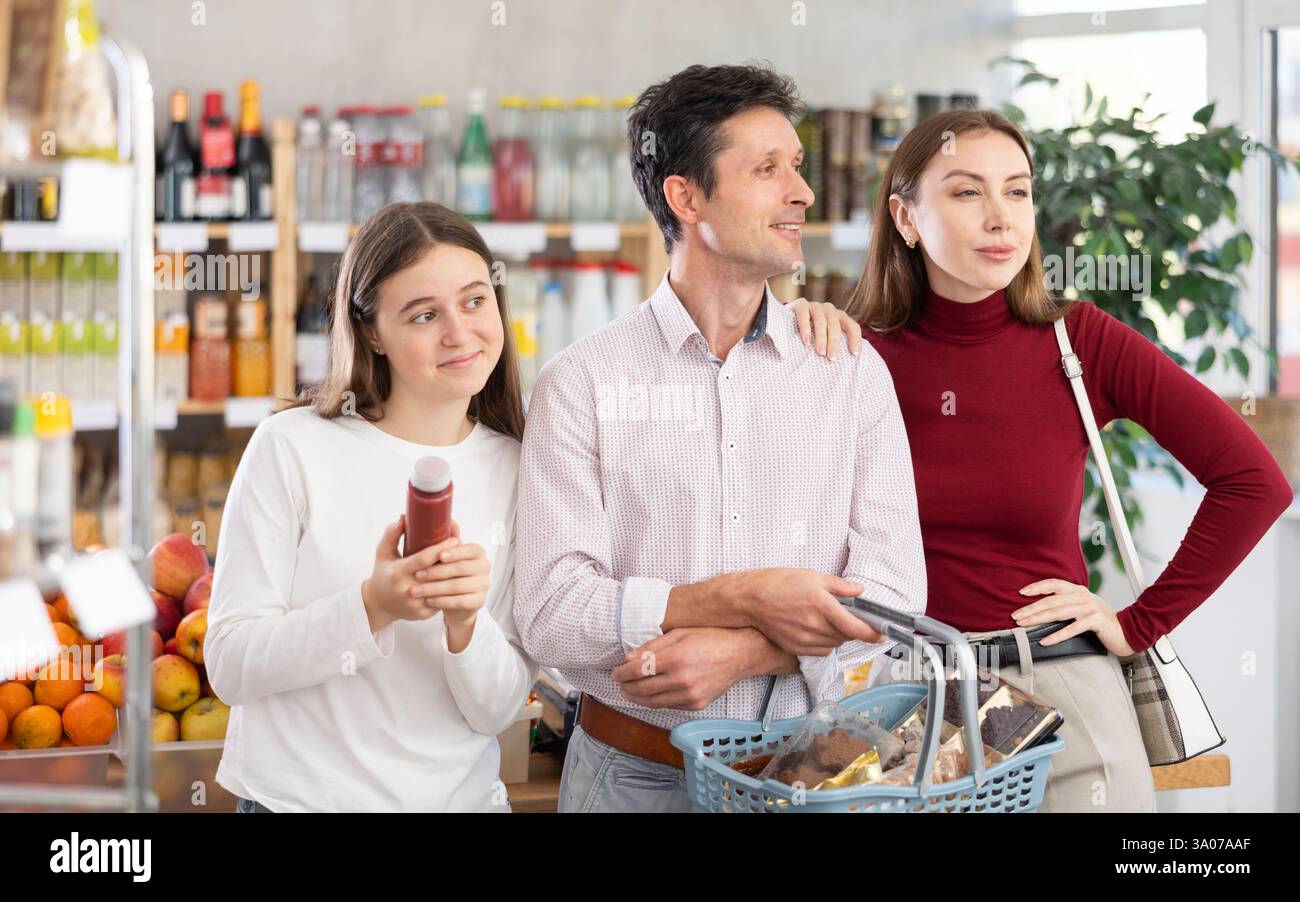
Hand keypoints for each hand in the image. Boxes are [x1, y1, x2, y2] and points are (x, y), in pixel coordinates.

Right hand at [361, 515, 460, 632]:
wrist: (378, 605)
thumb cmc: (383, 574)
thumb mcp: (383, 553)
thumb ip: (391, 534)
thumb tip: (404, 517)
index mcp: (397, 572)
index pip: (423, 559)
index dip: (440, 548)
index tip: (455, 538)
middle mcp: (406, 589)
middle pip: (437, 573)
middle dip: (452, 560)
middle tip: (464, 548)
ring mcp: (416, 604)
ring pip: (443, 588)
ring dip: (455, 575)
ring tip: (465, 562)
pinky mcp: (423, 614)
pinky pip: (443, 599)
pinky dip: (451, 589)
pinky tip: (459, 579)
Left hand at [411, 523, 490, 652]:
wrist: (457, 599)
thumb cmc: (448, 572)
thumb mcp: (448, 554)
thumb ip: (448, 537)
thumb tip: (448, 519)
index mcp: (478, 551)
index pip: (469, 549)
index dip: (455, 552)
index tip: (438, 556)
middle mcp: (485, 566)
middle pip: (460, 568)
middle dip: (436, 572)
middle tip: (417, 575)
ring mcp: (484, 585)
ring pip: (457, 586)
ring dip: (435, 588)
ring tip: (417, 590)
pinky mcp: (479, 601)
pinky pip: (460, 602)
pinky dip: (442, 602)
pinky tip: (429, 601)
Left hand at [611, 627, 795, 709]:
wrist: (741, 653)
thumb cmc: (710, 637)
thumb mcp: (679, 633)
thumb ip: (652, 646)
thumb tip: (628, 660)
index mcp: (676, 658)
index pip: (638, 671)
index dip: (622, 673)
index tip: (615, 672)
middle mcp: (682, 680)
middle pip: (642, 689)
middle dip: (625, 686)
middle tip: (619, 683)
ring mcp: (690, 695)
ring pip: (653, 702)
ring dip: (636, 698)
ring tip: (628, 692)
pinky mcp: (697, 704)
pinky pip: (668, 706)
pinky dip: (655, 702)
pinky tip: (648, 695)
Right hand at [727, 569, 881, 655]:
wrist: (750, 599)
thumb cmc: (778, 584)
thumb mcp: (812, 576)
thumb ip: (840, 586)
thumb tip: (859, 591)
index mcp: (821, 604)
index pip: (855, 627)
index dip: (872, 633)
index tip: (881, 633)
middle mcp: (814, 624)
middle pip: (846, 636)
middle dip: (852, 628)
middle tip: (848, 616)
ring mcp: (804, 639)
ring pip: (834, 644)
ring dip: (838, 635)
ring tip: (827, 619)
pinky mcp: (796, 647)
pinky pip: (820, 650)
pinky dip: (825, 642)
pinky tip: (817, 628)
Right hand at [784, 296, 861, 360]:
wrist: (787, 320)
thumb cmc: (812, 335)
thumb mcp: (827, 339)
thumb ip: (836, 346)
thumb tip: (851, 363)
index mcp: (840, 318)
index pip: (852, 326)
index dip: (855, 339)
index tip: (854, 354)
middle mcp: (830, 310)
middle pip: (835, 325)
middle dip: (834, 342)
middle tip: (832, 358)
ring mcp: (816, 306)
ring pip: (821, 321)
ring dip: (821, 337)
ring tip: (820, 352)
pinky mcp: (801, 305)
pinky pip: (804, 315)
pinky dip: (805, 328)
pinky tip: (806, 342)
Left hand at [1013, 578, 1136, 656]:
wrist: (1127, 632)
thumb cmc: (1101, 622)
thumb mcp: (1083, 608)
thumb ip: (1066, 604)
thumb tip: (1040, 608)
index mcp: (1079, 590)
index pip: (1054, 584)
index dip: (1037, 587)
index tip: (1021, 593)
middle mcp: (1084, 596)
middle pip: (1052, 600)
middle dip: (1032, 608)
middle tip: (1016, 616)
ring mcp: (1090, 608)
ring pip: (1059, 612)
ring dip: (1039, 619)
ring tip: (1024, 625)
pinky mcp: (1096, 621)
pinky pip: (1072, 628)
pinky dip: (1057, 635)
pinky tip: (1045, 640)